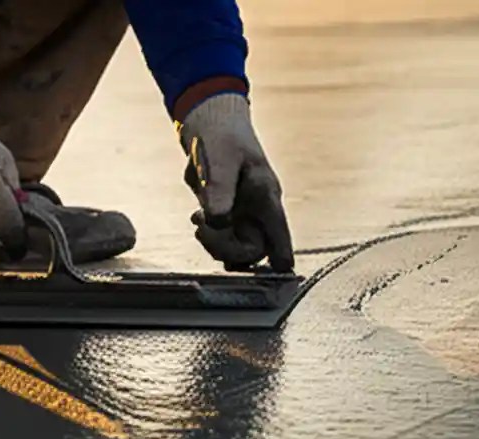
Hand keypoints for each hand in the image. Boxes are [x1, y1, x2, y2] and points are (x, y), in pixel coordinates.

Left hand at [178, 94, 293, 272]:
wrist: (208, 119)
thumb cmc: (222, 134)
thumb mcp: (221, 160)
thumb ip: (220, 191)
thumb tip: (219, 222)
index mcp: (266, 198)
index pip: (280, 239)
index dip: (279, 262)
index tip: (276, 278)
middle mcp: (256, 210)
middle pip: (252, 252)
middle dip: (226, 249)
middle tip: (202, 230)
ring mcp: (240, 212)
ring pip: (233, 247)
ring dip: (214, 242)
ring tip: (198, 221)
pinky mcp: (224, 211)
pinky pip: (219, 235)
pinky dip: (207, 231)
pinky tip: (197, 216)